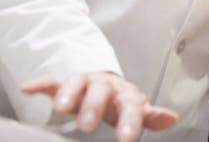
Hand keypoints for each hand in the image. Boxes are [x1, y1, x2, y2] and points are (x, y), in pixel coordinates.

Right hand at [21, 72, 176, 141]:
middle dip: (94, 107)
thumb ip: (151, 116)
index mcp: (125, 94)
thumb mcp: (135, 109)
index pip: (131, 105)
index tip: (126, 139)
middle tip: (87, 125)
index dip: (129, 122)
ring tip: (60, 107)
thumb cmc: (120, 101)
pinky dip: (42, 84)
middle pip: (101, 92)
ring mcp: (86, 82)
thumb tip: (172, 118)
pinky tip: (29, 88)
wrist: (105, 81)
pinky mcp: (66, 82)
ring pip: (78, 82)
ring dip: (69, 93)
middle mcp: (106, 86)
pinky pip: (54, 80)